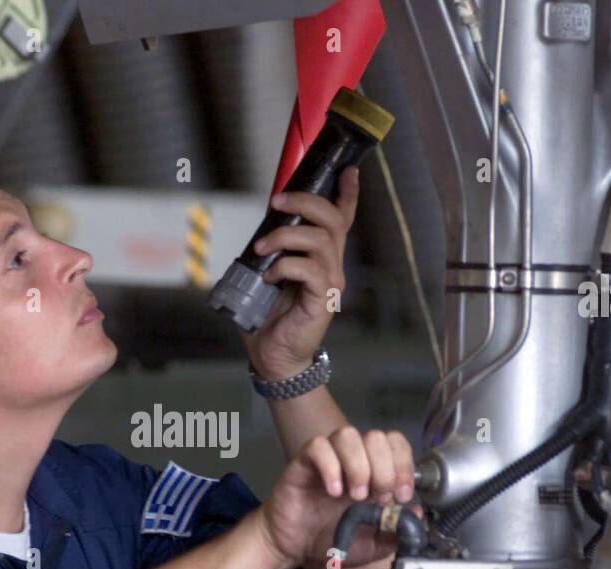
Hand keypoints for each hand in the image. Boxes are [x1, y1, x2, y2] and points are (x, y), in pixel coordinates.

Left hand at [247, 165, 360, 379]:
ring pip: (320, 241)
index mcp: (322, 257)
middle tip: (276, 202)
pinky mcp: (322, 300)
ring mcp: (330, 282)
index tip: (347, 170)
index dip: (348, 194)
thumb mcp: (269, 273)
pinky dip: (285, 266)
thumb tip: (262, 226)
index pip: (342, 220)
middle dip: (304, 202)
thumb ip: (273, 250)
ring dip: (286, 236)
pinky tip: (270, 275)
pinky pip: (310, 270)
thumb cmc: (270, 316)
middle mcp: (332, 266)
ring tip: (262, 247)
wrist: (273, 355)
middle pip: (332, 220)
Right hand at [258, 426, 416, 566]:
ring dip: (358, 466)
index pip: (396, 444)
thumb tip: (418, 512)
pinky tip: (332, 492)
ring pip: (348, 435)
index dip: (404, 464)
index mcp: (374, 472)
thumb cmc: (332, 541)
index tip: (401, 496)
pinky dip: (330, 467)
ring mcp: (329, 457)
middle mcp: (354, 459)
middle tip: (376, 498)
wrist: (295, 547)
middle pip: (377, 437)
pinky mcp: (304, 461)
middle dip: (384, 469)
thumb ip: (396, 532)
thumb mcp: (372, 545)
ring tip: (354, 495)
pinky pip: (318, 446)